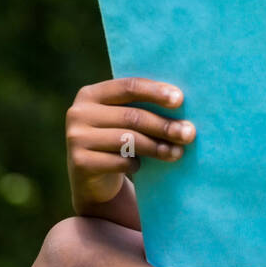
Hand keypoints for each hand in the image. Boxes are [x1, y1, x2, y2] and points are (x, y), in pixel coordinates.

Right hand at [66, 78, 194, 207]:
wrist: (92, 179)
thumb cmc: (117, 141)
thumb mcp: (124, 120)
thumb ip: (141, 107)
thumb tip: (181, 103)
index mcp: (90, 94)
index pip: (128, 86)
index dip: (155, 92)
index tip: (180, 100)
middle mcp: (78, 113)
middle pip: (132, 116)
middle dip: (164, 125)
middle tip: (189, 133)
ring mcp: (76, 138)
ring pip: (128, 140)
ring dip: (158, 147)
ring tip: (178, 152)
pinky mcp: (79, 163)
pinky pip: (119, 161)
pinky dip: (135, 164)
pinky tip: (140, 166)